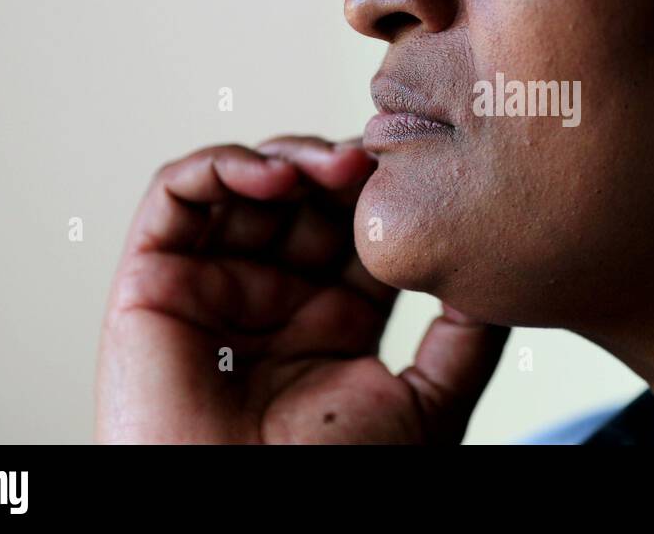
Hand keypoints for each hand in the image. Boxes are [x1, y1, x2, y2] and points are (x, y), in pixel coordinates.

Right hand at [95, 136, 507, 442]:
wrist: (249, 522)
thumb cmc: (337, 481)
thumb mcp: (429, 405)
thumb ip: (466, 337)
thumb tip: (500, 274)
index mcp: (334, 321)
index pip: (359, 229)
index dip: (385, 193)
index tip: (421, 168)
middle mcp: (274, 298)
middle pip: (307, 197)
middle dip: (344, 167)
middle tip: (379, 157)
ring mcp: (214, 286)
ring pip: (247, 184)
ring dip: (292, 155)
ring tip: (334, 168)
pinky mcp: (153, 282)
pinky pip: (175, 196)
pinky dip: (220, 166)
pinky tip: (274, 175)